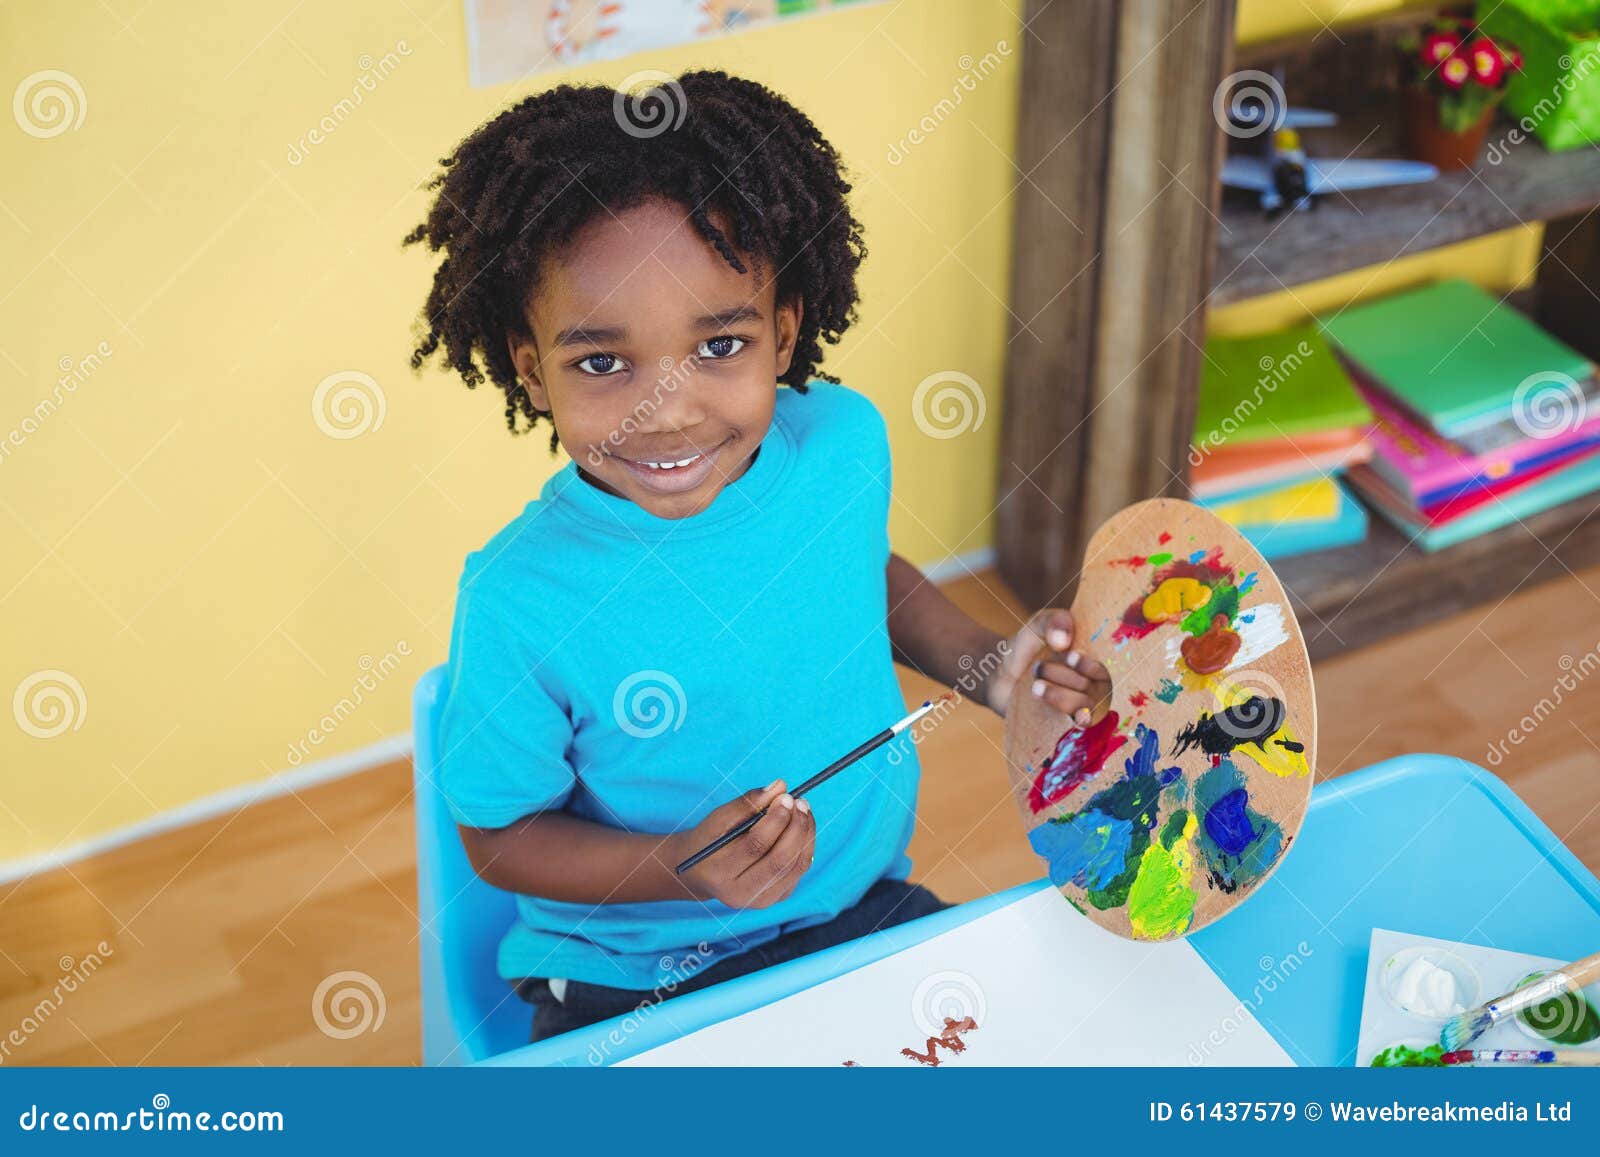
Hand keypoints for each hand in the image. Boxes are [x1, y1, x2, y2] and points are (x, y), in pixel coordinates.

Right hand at [673, 779, 815, 908]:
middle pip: (779, 861)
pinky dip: (805, 845)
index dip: (775, 820)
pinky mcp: (776, 898)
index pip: (754, 847)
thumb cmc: (710, 839)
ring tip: (804, 810)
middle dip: (796, 828)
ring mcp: (761, 901)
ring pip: (795, 867)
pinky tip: (802, 826)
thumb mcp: (719, 819)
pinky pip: (799, 870)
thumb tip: (780, 786)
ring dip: (806, 834)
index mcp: (720, 873)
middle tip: (800, 802)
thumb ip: (748, 803)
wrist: (701, 872)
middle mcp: (741, 894)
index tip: (786, 797)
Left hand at [983, 608, 1111, 723]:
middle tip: (1038, 667)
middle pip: (1094, 689)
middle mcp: (1091, 687)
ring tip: (1035, 686)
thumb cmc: (1026, 647)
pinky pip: (1078, 730)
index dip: (1091, 665)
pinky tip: (1075, 719)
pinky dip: (1079, 723)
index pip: (1105, 669)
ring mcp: (1077, 709)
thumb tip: (1063, 642)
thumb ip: (1053, 621)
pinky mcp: (1063, 727)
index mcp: (1092, 663)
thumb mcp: (1039, 625)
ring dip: (1061, 697)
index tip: (1071, 657)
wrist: (997, 674)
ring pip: (1085, 709)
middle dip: (1065, 677)